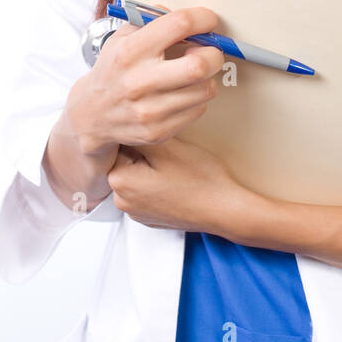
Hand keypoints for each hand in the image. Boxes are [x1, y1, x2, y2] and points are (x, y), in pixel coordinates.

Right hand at [44, 5, 225, 208]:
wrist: (91, 115)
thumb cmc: (113, 70)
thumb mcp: (121, 38)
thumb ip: (151, 22)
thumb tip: (187, 16)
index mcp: (130, 51)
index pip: (178, 25)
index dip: (202, 18)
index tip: (208, 19)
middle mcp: (139, 81)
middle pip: (198, 65)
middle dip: (214, 54)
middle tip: (210, 51)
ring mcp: (149, 110)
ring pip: (205, 89)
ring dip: (208, 78)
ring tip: (195, 73)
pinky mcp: (158, 131)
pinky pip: (199, 109)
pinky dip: (198, 98)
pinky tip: (184, 92)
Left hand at [106, 138, 252, 233]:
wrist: (223, 210)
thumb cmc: (198, 178)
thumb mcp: (167, 147)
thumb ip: (138, 134)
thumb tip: (121, 124)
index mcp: (119, 180)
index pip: (117, 145)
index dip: (138, 134)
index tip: (154, 133)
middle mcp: (121, 200)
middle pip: (124, 162)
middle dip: (142, 151)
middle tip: (168, 148)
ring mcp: (135, 212)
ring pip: (135, 176)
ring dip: (149, 167)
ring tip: (174, 165)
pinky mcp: (148, 217)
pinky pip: (144, 192)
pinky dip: (155, 183)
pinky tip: (175, 179)